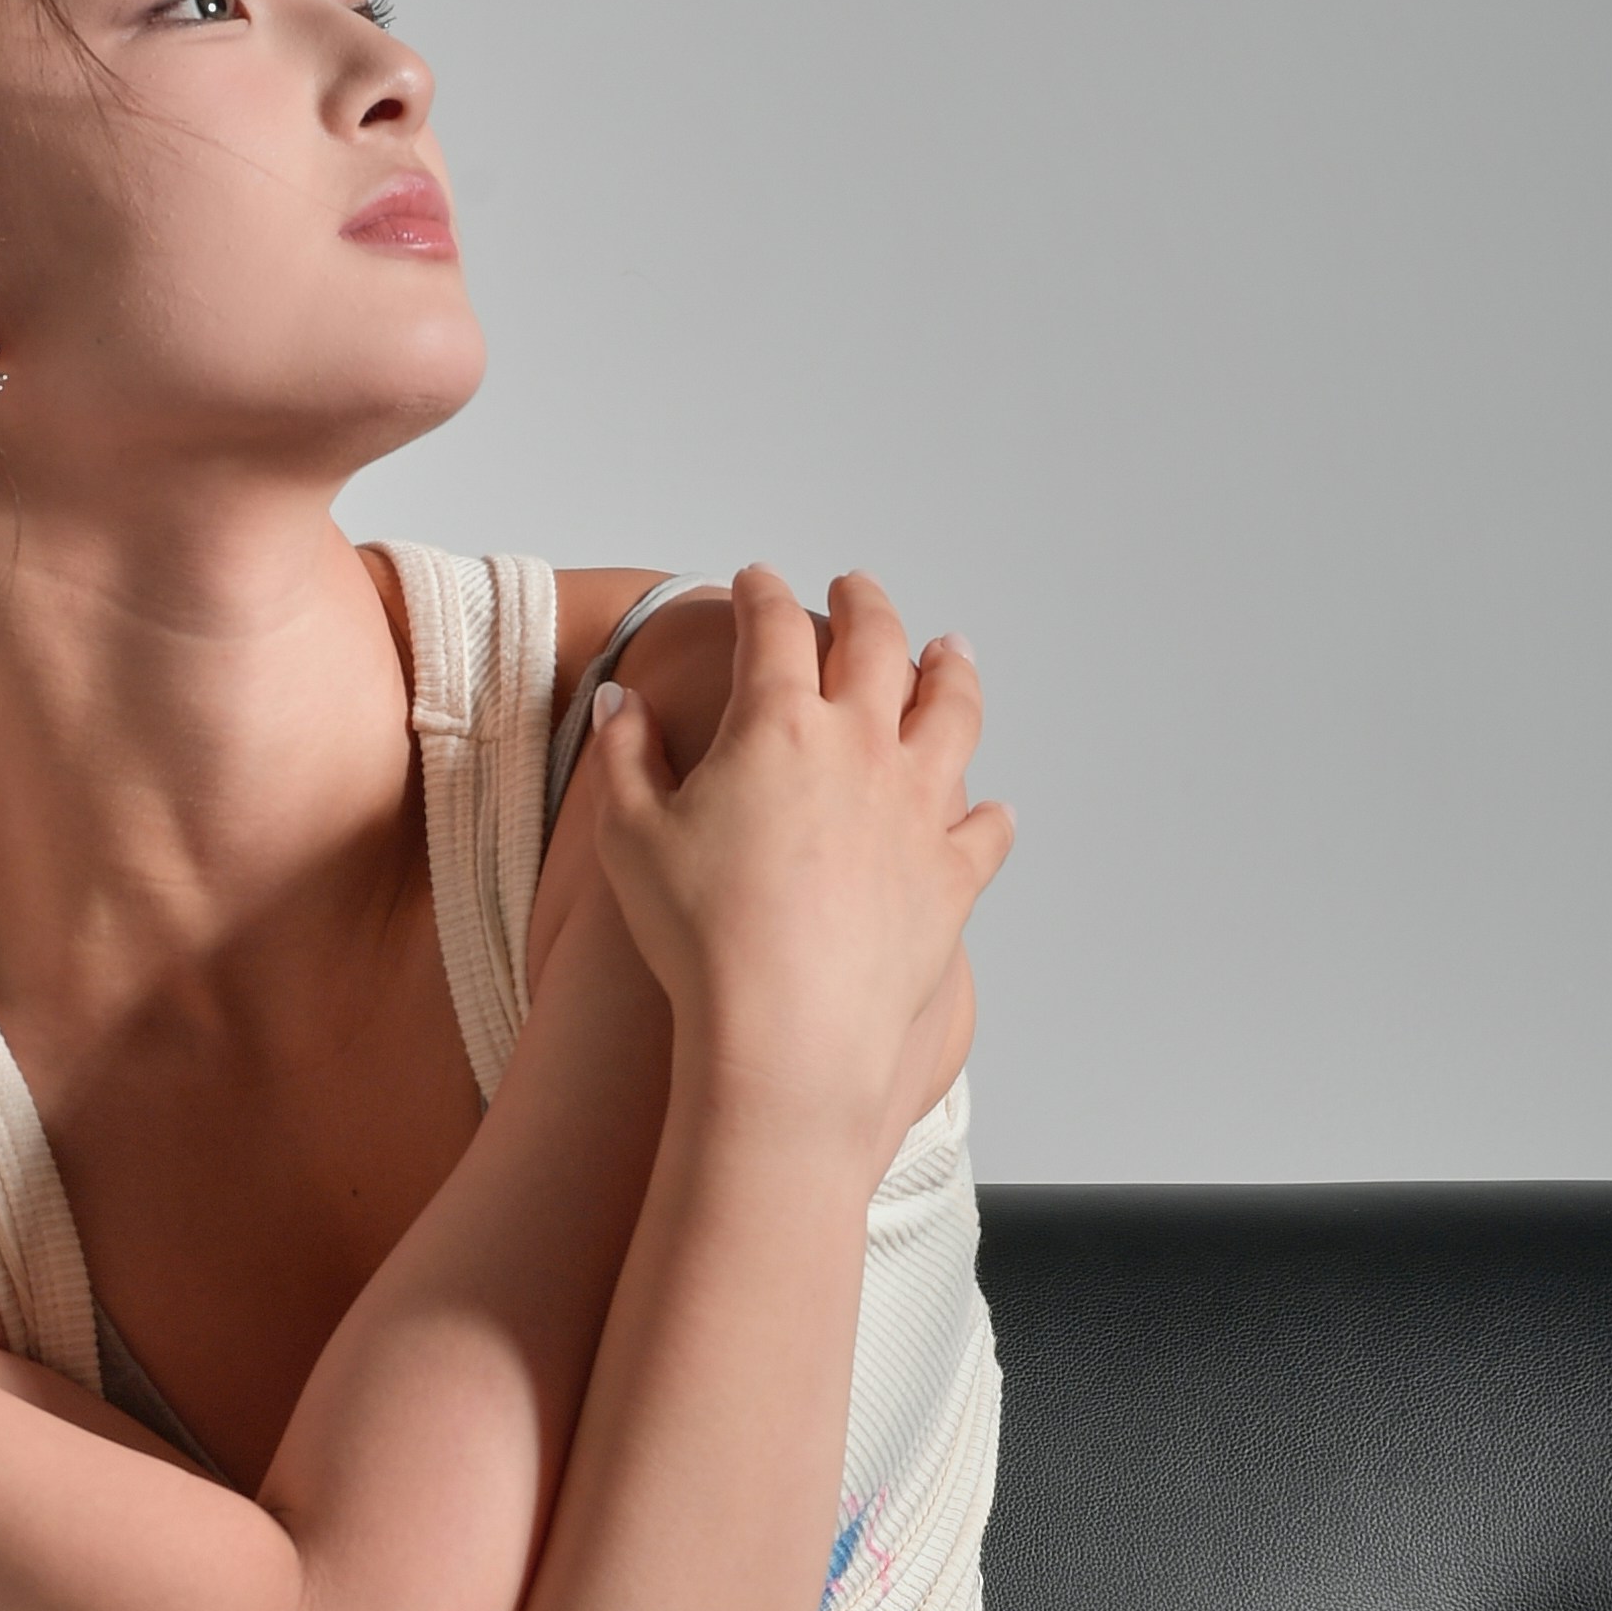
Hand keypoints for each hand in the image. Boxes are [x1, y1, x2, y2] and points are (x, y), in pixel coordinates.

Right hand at [583, 572, 1009, 1170]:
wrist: (786, 1029)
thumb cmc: (700, 937)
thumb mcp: (630, 837)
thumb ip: (625, 755)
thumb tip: (625, 701)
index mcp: (778, 724)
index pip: (771, 629)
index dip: (760, 594)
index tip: (754, 581)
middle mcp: (862, 746)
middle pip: (877, 644)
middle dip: (863, 605)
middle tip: (853, 589)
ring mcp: (918, 807)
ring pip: (953, 713)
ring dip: (951, 672)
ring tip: (951, 652)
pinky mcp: (952, 874)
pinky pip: (985, 829)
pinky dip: (986, 813)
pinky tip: (986, 809)